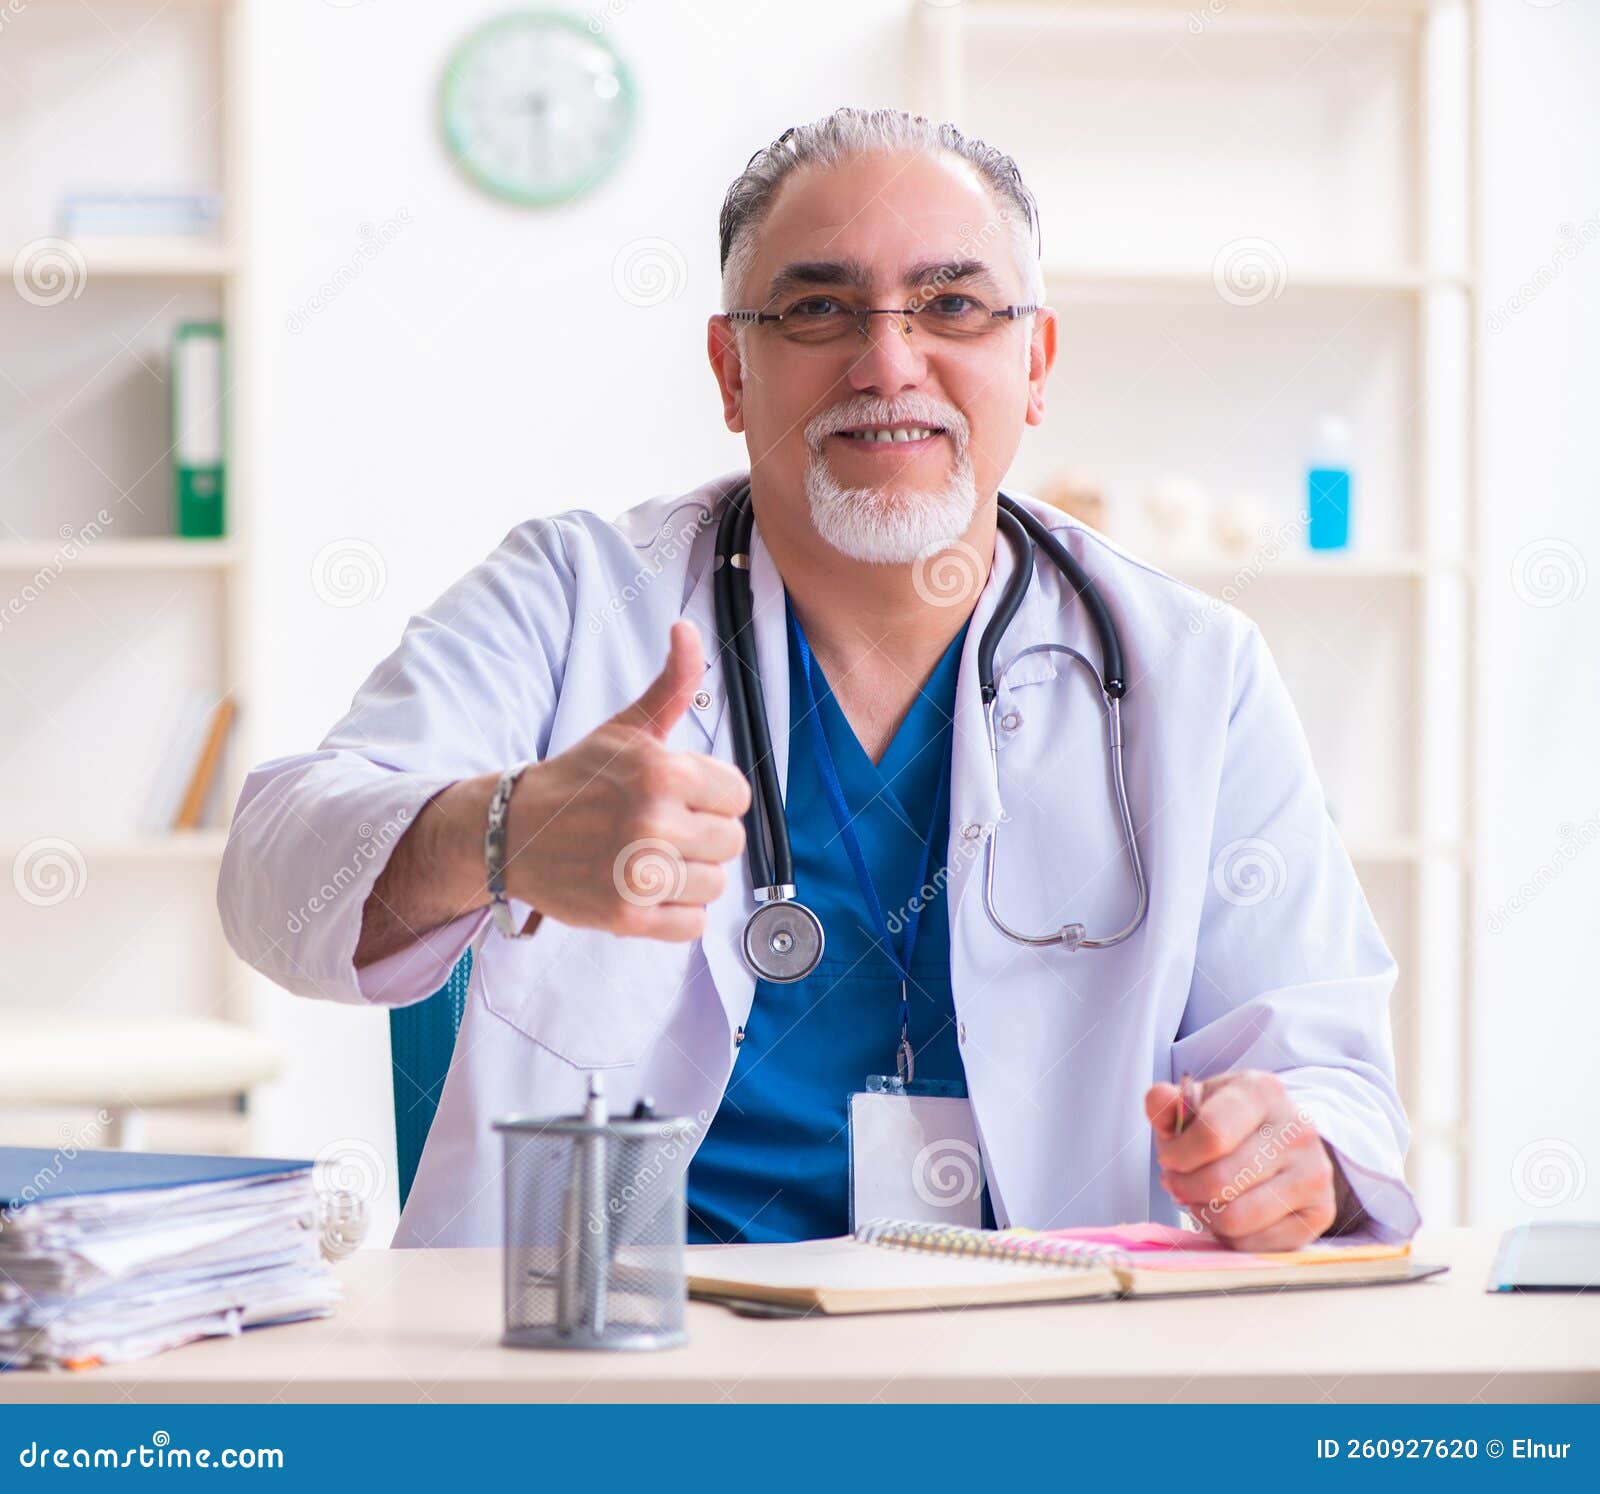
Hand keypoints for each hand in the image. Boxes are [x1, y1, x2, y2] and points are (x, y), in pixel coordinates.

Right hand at [503, 620, 750, 940]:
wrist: (514, 832)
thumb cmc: (580, 779)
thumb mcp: (627, 728)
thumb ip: (671, 683)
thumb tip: (687, 629)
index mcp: (661, 772)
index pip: (738, 796)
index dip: (712, 797)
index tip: (677, 796)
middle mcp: (652, 823)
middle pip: (731, 842)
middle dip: (702, 836)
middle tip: (659, 828)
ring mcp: (638, 873)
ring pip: (715, 884)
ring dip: (689, 875)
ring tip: (649, 857)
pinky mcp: (627, 917)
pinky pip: (692, 923)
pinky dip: (675, 912)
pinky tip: (644, 888)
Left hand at [1144, 1070, 1346, 1250]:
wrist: (1278, 1137)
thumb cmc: (1226, 1120)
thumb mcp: (1194, 1102)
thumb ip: (1166, 1103)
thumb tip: (1159, 1099)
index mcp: (1262, 1092)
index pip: (1211, 1136)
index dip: (1177, 1156)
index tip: (1169, 1159)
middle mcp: (1298, 1130)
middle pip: (1220, 1182)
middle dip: (1184, 1188)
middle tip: (1177, 1182)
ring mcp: (1315, 1173)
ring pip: (1237, 1218)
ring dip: (1203, 1214)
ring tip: (1197, 1198)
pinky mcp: (1322, 1213)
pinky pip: (1256, 1244)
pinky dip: (1229, 1236)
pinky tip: (1225, 1212)